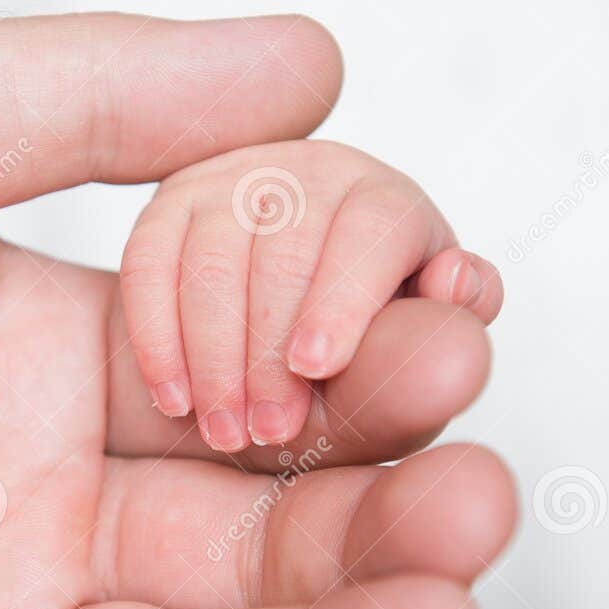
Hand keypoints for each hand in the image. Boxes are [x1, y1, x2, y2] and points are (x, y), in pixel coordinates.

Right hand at [120, 142, 502, 450]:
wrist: (282, 327)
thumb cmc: (356, 349)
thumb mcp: (409, 352)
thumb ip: (443, 329)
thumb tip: (458, 279)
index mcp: (385, 201)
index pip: (371, 230)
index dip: (344, 298)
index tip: (316, 367)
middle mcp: (312, 176)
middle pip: (285, 251)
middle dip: (271, 353)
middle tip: (270, 432)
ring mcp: (233, 183)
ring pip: (213, 262)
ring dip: (214, 358)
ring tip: (224, 432)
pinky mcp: (168, 207)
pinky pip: (150, 263)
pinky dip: (157, 338)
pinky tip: (172, 399)